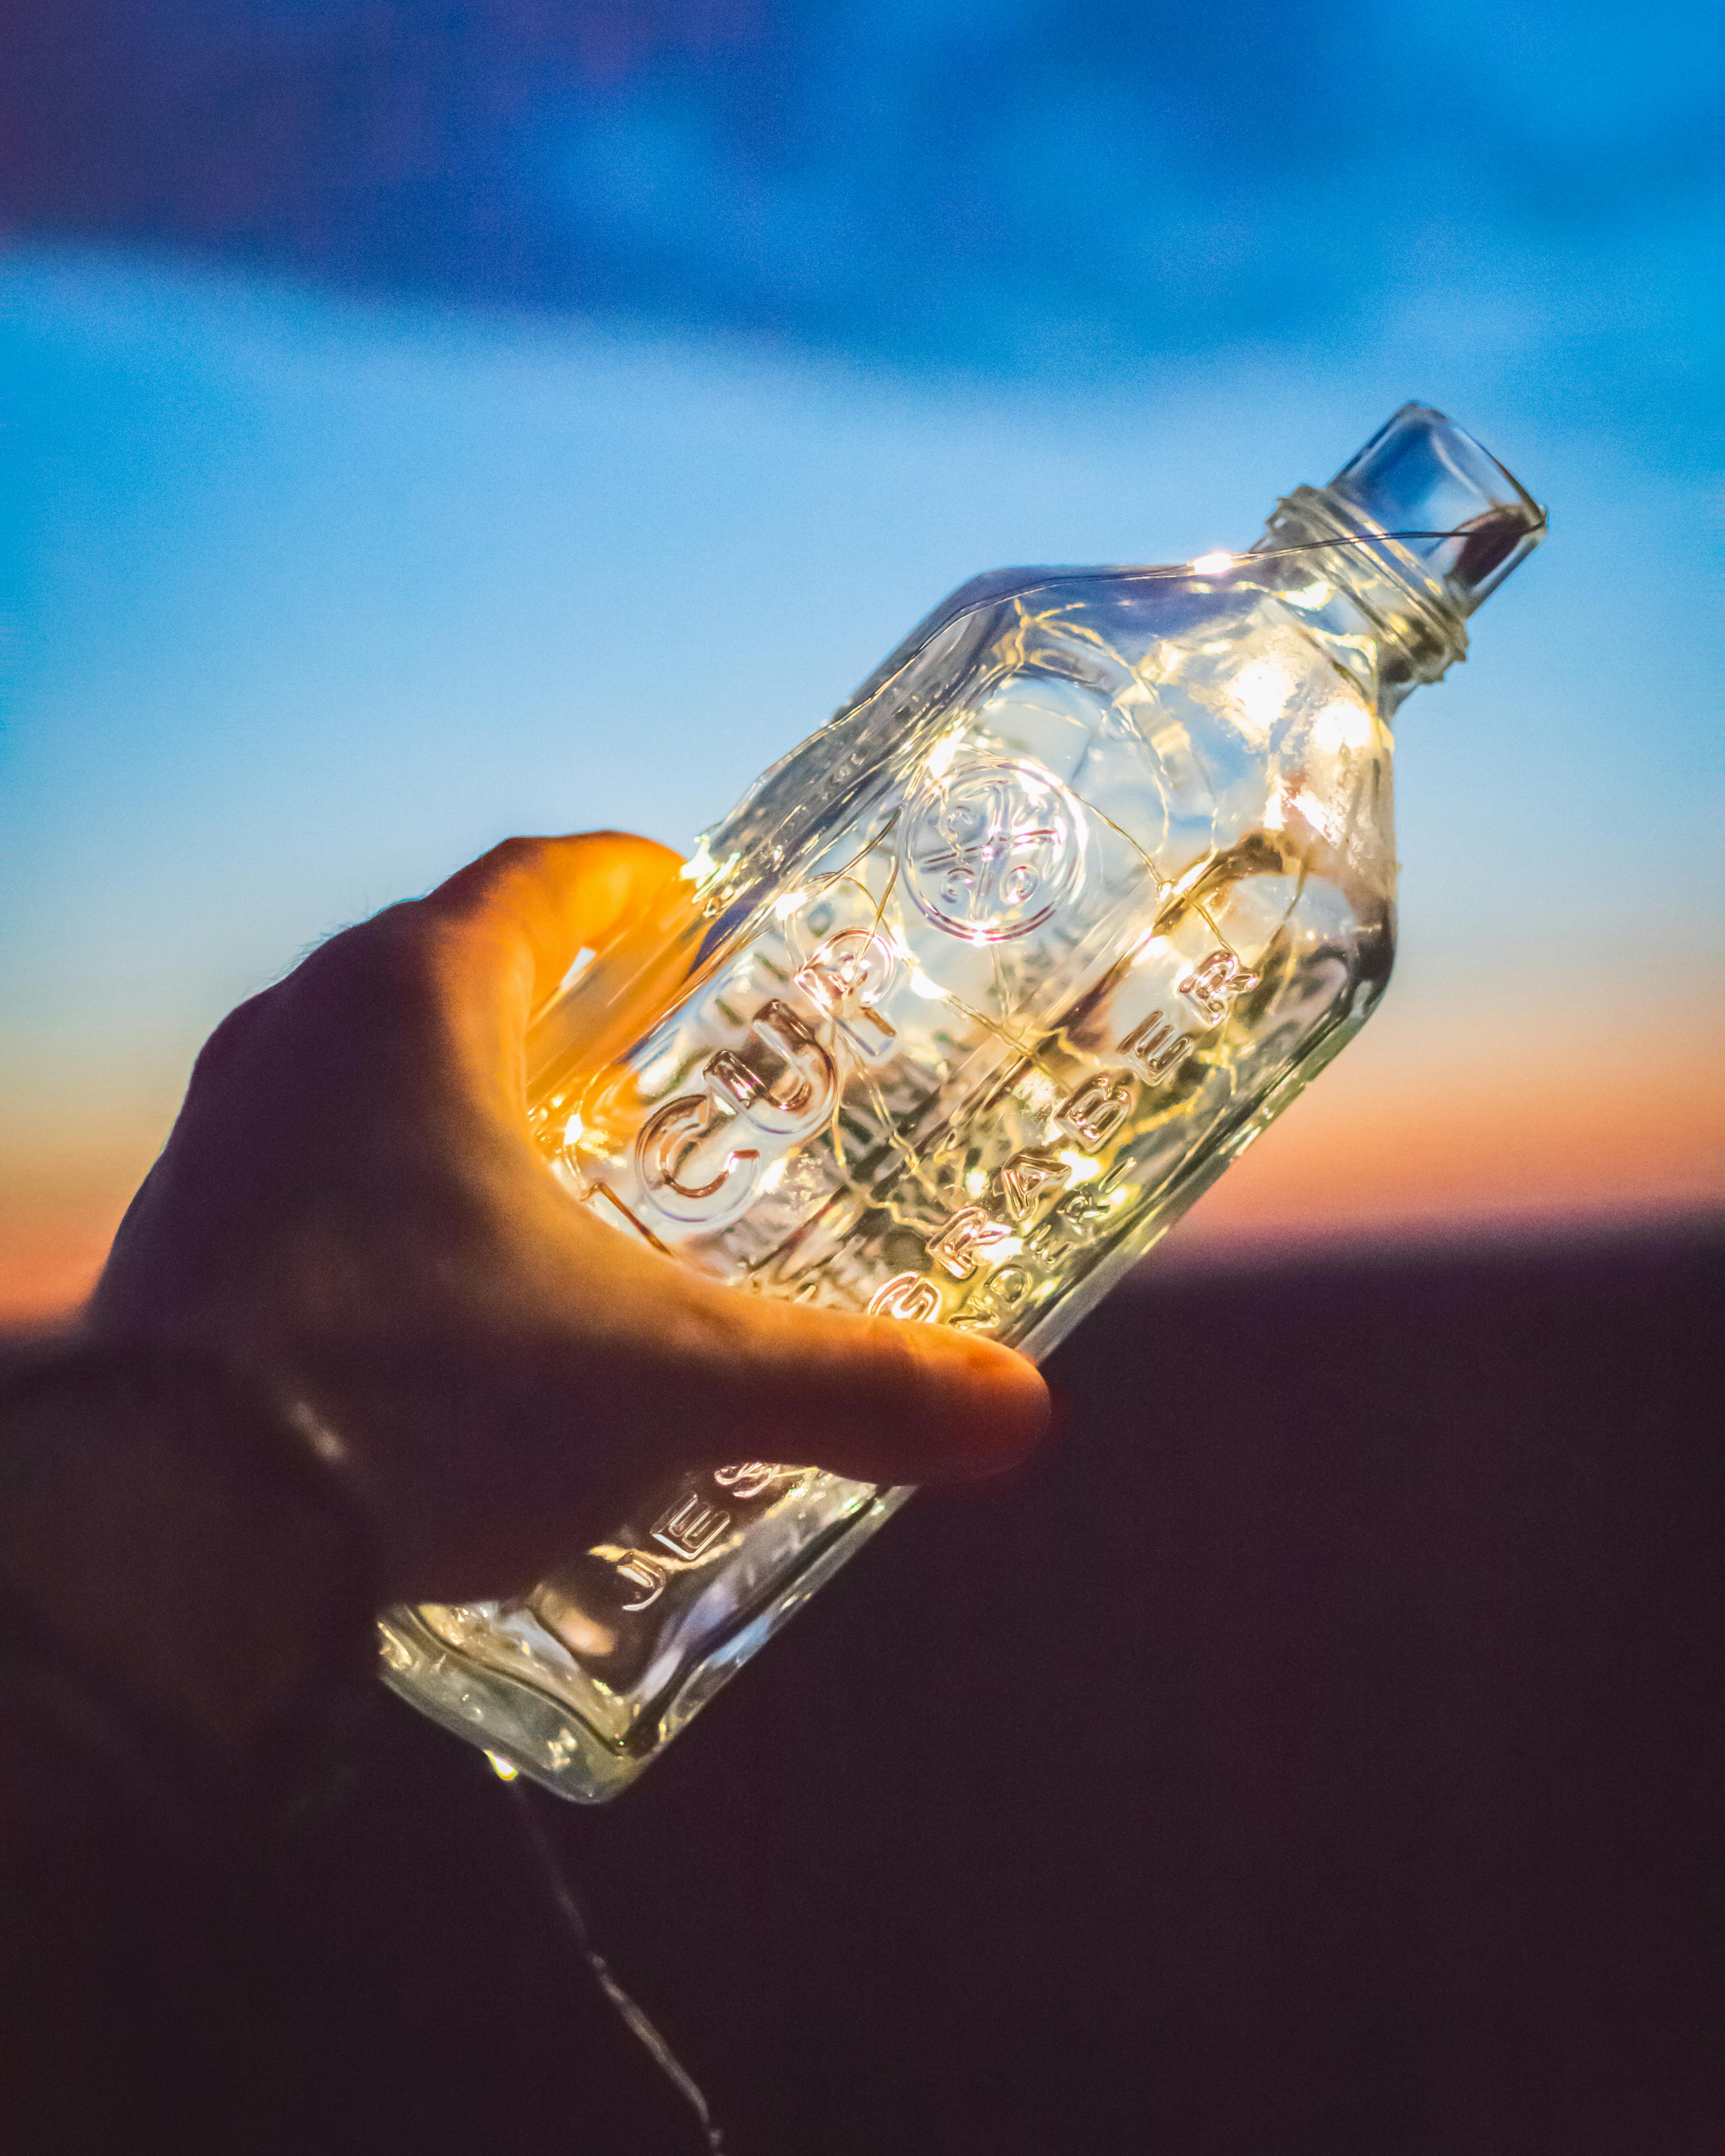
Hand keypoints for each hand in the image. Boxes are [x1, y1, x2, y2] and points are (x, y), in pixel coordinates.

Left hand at [87, 835, 1049, 1603]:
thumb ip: (849, 1384)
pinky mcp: (175, 1242)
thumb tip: (1023, 1416)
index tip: (672, 890)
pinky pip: (295, 1168)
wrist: (174, 1537)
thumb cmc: (427, 1396)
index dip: (617, 883)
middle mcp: (297, 1037)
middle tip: (631, 1042)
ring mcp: (220, 1137)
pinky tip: (436, 1279)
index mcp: (414, 1005)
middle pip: (438, 963)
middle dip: (542, 993)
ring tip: (544, 1159)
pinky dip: (376, 1187)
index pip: (533, 884)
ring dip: (452, 1093)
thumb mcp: (669, 1384)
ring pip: (354, 1066)